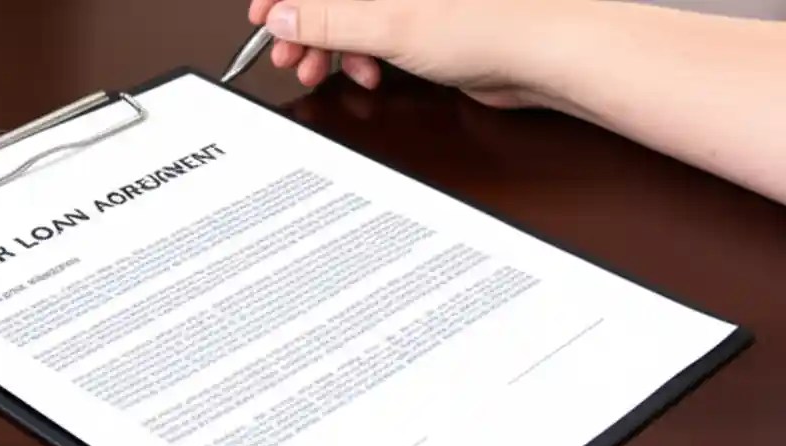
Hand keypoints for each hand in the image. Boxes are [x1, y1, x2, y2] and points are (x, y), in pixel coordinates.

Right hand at [248, 0, 562, 108]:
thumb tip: (282, 14)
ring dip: (331, 49)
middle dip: (304, 29)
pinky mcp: (423, 26)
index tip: (262, 21)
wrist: (546, 53)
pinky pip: (374, 39)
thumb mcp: (387, 22)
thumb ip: (326, 18)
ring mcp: (409, 2)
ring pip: (350, 20)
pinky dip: (362, 58)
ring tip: (323, 71)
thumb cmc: (493, 22)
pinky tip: (368, 75)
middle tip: (291, 58)